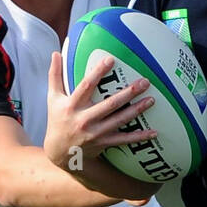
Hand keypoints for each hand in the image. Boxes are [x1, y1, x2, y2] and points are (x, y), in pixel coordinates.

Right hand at [44, 52, 155, 171]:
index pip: (86, 86)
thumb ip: (55, 76)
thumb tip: (55, 54)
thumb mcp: (53, 98)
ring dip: (137, 110)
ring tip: (151, 100)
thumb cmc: (57, 120)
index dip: (98, 72)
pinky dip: (139, 137)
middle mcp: (84, 119)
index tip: (111, 60)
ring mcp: (96, 133)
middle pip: (110, 104)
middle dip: (129, 93)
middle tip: (145, 82)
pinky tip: (153, 132)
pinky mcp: (103, 143)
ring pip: (120, 120)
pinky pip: (124, 140)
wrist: (60, 153)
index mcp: (72, 105)